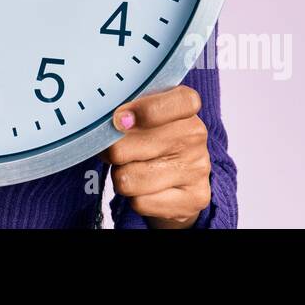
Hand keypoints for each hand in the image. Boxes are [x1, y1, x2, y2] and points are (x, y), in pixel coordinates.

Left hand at [98, 86, 211, 228]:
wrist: (176, 173)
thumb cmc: (148, 134)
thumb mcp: (139, 111)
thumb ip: (124, 110)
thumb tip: (107, 126)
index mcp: (185, 103)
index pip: (176, 102)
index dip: (145, 110)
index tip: (118, 119)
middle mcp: (195, 134)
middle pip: (127, 146)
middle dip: (112, 151)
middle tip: (115, 150)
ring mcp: (197, 167)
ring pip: (129, 178)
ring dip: (121, 176)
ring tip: (131, 168)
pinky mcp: (195, 197)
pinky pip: (140, 203)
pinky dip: (133, 197)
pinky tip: (145, 187)